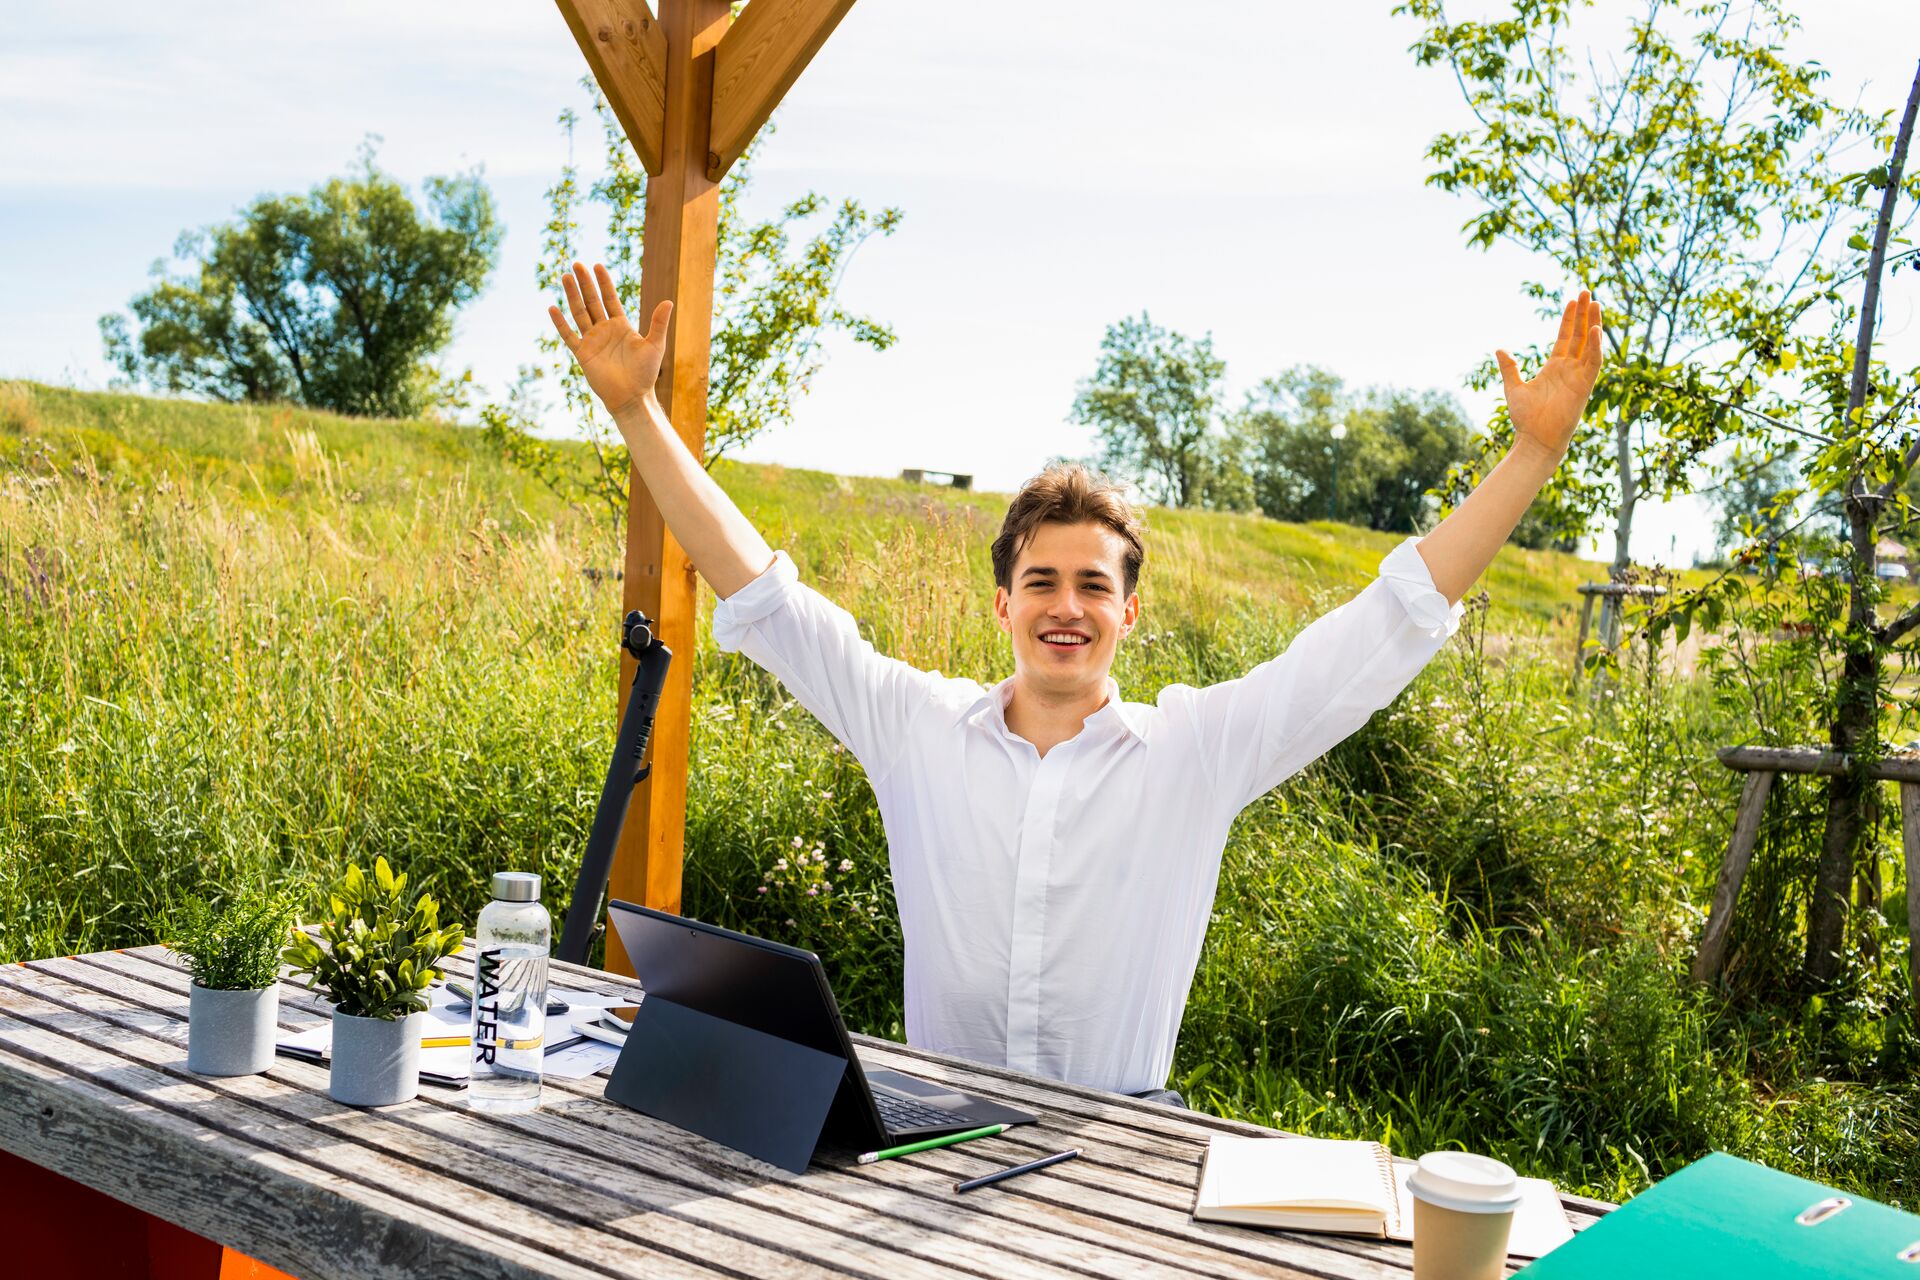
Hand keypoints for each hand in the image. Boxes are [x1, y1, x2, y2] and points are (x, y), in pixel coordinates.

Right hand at [549, 261, 671, 417]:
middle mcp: (604, 330)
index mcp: (621, 326)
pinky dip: (560, 323)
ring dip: (572, 295)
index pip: (610, 299)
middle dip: (585, 283)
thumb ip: (658, 323)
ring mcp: (592, 341)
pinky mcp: (583, 354)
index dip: (604, 283)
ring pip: (579, 313)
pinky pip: (569, 335)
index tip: (598, 265)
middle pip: (592, 301)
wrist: (632, 397)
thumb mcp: (655, 345)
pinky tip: (552, 308)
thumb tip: (668, 301)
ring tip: (565, 276)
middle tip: (577, 264)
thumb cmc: (646, 373)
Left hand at [1496, 290, 1603, 461]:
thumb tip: (1499, 349)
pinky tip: (1596, 329)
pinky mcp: (1584, 386)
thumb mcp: (1514, 388)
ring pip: (1590, 344)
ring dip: (1593, 323)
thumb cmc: (1526, 419)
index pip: (1565, 337)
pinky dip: (1597, 346)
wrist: (1535, 439)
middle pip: (1580, 335)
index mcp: (1554, 368)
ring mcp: (1578, 376)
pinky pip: (1593, 362)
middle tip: (1587, 291)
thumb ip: (1509, 368)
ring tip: (1595, 302)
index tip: (1572, 300)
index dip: (1569, 319)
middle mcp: (1569, 369)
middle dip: (1583, 313)